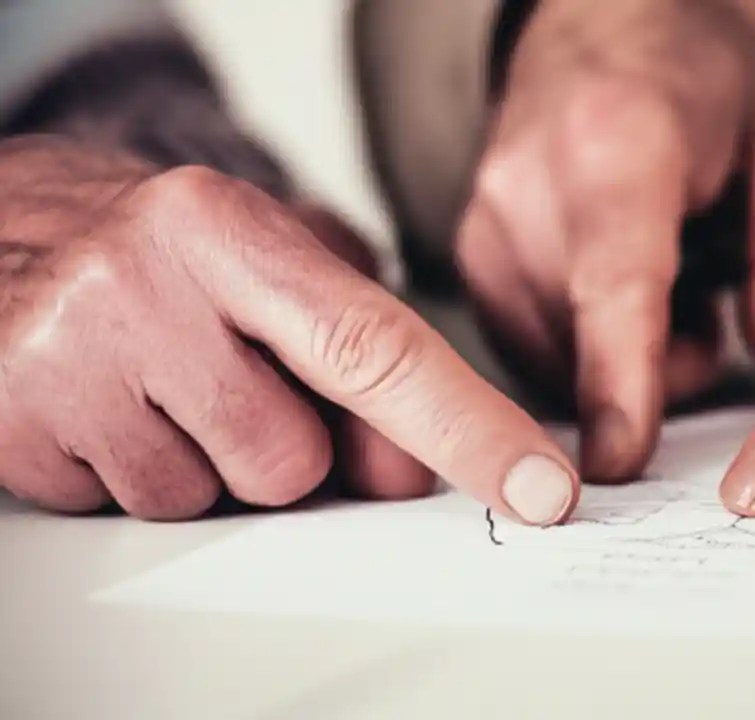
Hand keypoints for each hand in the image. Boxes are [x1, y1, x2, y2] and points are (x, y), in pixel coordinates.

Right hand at [0, 136, 578, 523]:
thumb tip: (410, 473)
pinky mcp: (13, 424)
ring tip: (163, 390)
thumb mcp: (279, 266)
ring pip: (209, 500)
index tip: (542, 487)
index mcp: (227, 229)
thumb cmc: (171, 257)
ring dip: (204, 465)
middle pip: (292, 464)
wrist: (10, 231)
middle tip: (230, 385)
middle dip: (282, 449)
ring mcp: (68, 357)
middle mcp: (143, 283)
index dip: (470, 429)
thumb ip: (365, 357)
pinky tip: (114, 409)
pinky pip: (129, 509)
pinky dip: (136, 475)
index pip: (376, 349)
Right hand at [457, 0, 754, 480]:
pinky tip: (614, 281)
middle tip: (707, 298)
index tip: (621, 463)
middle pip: (586, 344)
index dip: (620, 382)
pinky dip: (581, 341)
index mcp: (619, 142)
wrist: (613, 1)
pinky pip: (525, 341)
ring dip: (619, 355)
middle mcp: (529, 184)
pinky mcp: (471, 246)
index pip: (616, 287)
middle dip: (661, 365)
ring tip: (661, 274)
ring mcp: (486, 217)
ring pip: (551, 357)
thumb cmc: (708, 60)